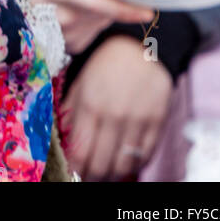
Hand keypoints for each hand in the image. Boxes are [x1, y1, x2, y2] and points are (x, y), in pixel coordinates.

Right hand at [17, 0, 153, 54]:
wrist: (8, 8)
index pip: (98, 2)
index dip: (125, 8)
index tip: (148, 10)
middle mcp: (65, 18)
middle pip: (105, 9)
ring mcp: (70, 35)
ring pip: (103, 19)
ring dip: (103, 6)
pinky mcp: (74, 45)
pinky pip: (95, 28)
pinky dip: (94, 17)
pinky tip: (76, 9)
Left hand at [62, 34, 173, 180]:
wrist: (143, 44)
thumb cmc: (106, 62)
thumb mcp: (81, 81)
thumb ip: (70, 111)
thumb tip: (63, 141)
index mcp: (90, 104)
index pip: (80, 153)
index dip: (75, 168)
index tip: (72, 171)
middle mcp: (114, 115)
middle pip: (101, 166)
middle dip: (92, 176)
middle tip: (88, 175)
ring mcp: (138, 120)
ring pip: (124, 167)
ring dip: (113, 174)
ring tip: (106, 171)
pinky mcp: (157, 122)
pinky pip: (145, 156)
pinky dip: (134, 165)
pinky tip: (126, 161)